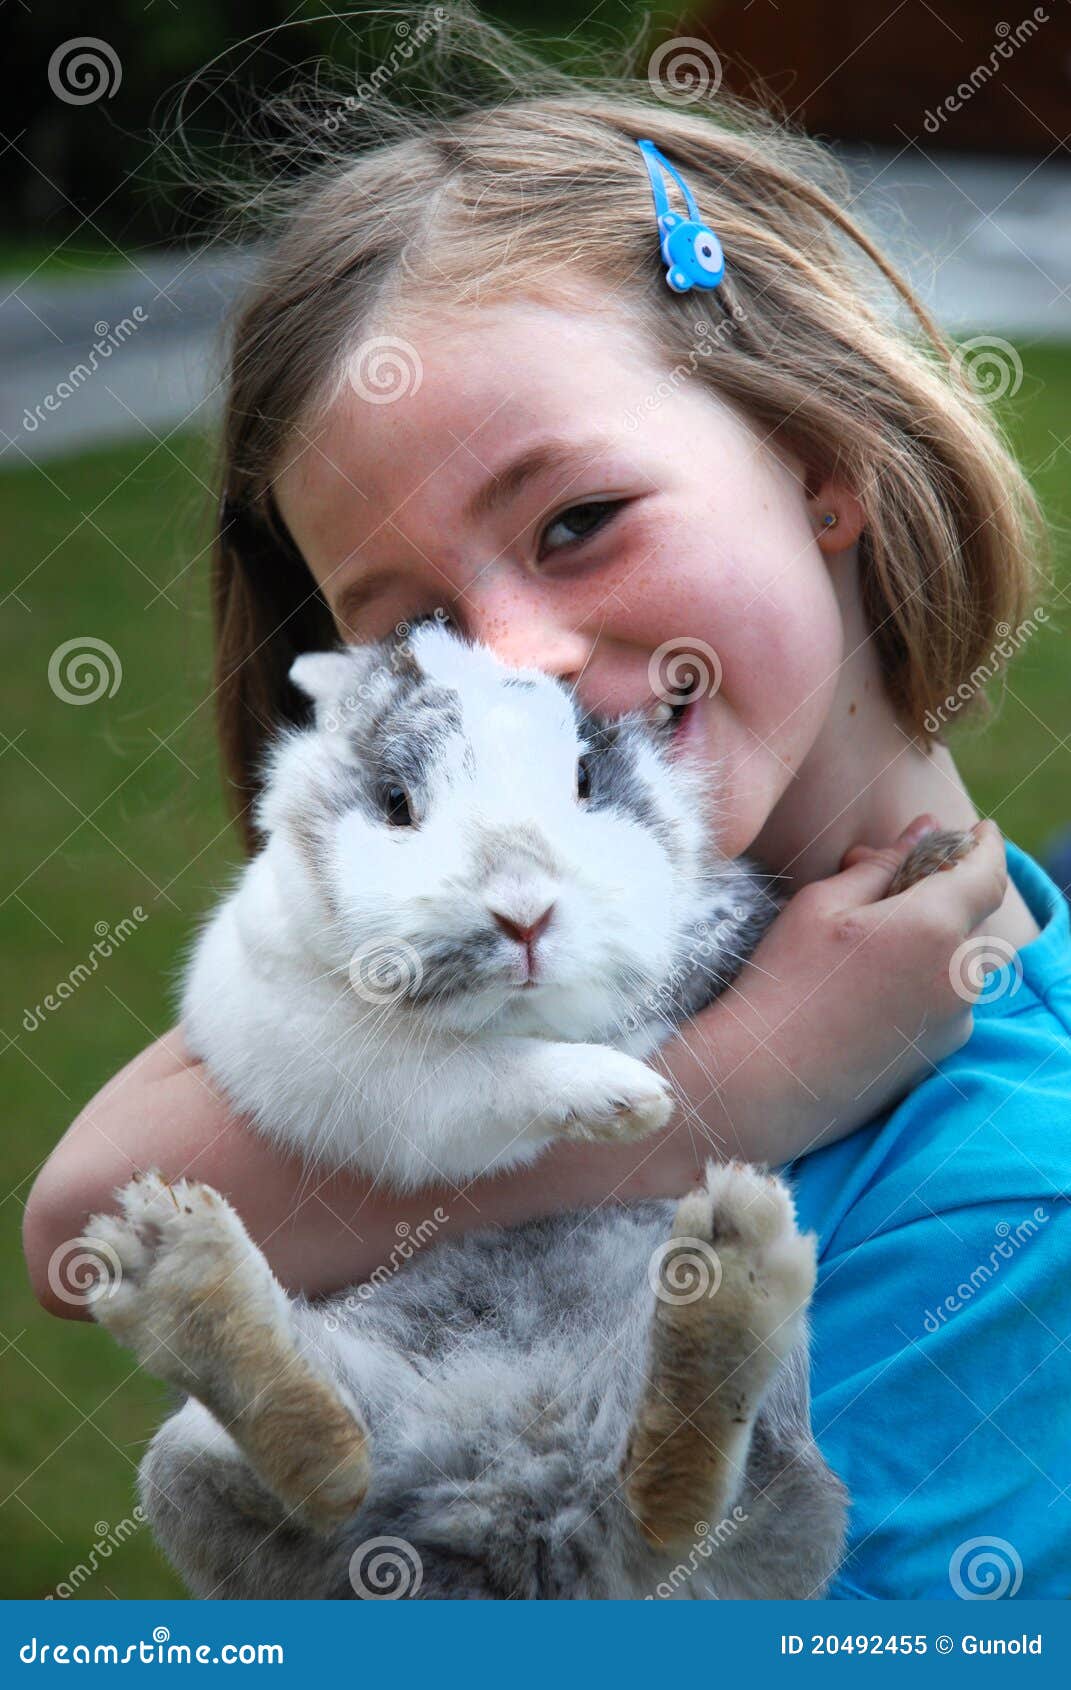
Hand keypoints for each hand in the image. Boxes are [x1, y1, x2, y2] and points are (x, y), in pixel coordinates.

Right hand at [648, 815, 1008, 1168]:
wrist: (766, 1082)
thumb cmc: (785, 983)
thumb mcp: (824, 902)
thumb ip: (884, 862)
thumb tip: (929, 829)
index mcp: (934, 928)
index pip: (986, 872)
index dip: (985, 845)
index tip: (980, 829)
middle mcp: (959, 977)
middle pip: (969, 915)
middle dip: (937, 889)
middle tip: (876, 876)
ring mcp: (954, 1021)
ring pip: (956, 958)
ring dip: (927, 937)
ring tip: (859, 938)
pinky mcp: (939, 1052)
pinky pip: (944, 997)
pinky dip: (920, 977)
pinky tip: (862, 985)